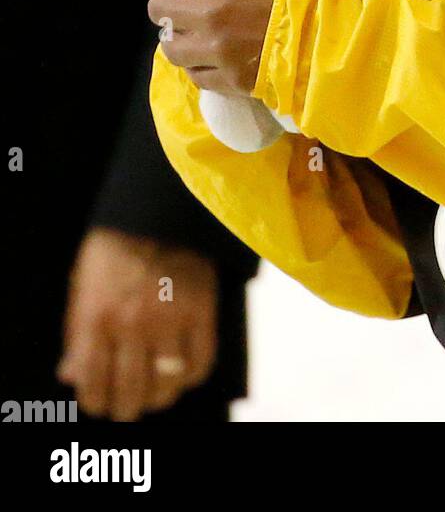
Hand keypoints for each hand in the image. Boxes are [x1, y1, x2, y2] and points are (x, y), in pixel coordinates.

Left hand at [57, 227, 217, 420]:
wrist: (161, 206)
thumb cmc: (116, 246)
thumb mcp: (83, 285)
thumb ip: (76, 334)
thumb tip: (70, 375)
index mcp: (97, 316)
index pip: (92, 383)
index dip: (95, 402)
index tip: (99, 404)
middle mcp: (133, 322)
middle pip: (130, 392)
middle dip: (125, 409)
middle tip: (127, 408)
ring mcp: (171, 317)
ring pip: (166, 385)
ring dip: (159, 399)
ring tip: (155, 396)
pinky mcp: (203, 310)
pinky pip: (200, 363)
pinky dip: (191, 377)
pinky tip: (181, 372)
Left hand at [149, 0, 283, 94]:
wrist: (329, 30)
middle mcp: (208, 12)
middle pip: (158, 7)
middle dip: (169, 2)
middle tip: (188, 5)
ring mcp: (214, 50)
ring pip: (170, 46)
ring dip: (179, 37)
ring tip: (197, 34)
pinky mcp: (226, 79)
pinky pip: (194, 74)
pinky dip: (199, 64)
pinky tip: (214, 56)